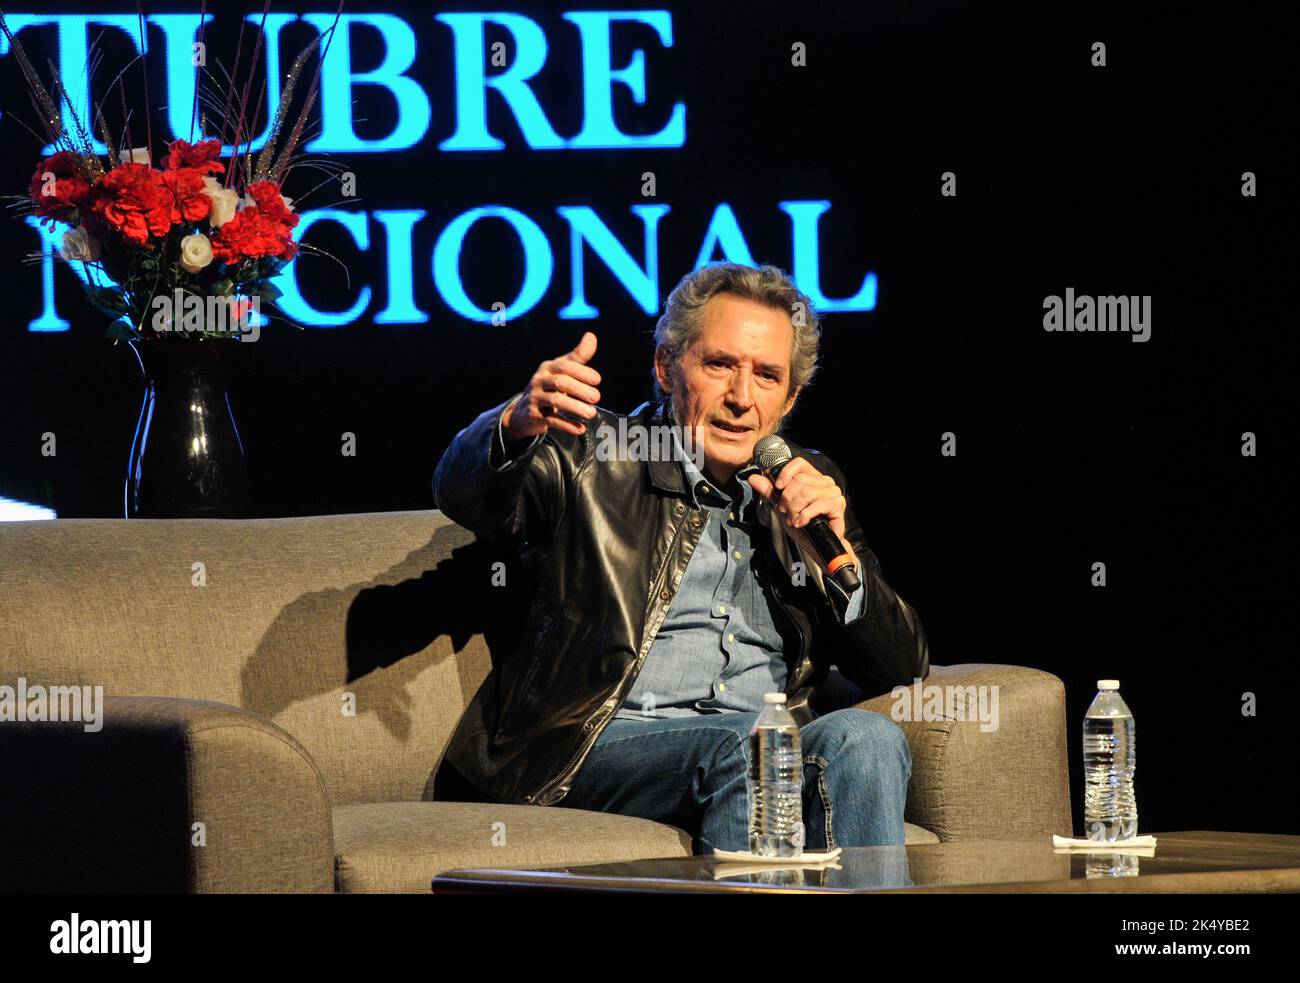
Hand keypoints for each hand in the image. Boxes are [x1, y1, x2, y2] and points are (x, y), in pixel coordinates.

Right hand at [502, 331, 601, 439]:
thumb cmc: (548, 387)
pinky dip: (566, 425)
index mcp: (547, 368)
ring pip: (555, 401)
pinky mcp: (534, 416)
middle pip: (560, 383)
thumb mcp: (560, 370)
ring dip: (575, 407)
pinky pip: (551, 420)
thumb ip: (577, 356)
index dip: (581, 372)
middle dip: (579, 389)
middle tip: (597, 397)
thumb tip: (591, 336)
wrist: (522, 411)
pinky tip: (580, 429)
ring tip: (592, 413)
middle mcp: (539, 381)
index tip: (597, 379)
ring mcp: (535, 398)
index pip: (564, 366)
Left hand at [747, 457, 857, 571]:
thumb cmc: (803, 526)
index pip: (799, 464)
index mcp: (812, 478)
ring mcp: (832, 492)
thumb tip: (752, 477)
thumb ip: (769, 492)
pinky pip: (816, 505)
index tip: (778, 487)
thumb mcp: (782, 508)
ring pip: (806, 492)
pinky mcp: (837, 504)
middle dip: (787, 499)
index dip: (785, 473)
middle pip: (799, 480)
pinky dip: (804, 516)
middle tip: (785, 512)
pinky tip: (801, 523)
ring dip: (794, 509)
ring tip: (793, 519)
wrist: (817, 547)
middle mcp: (824, 482)